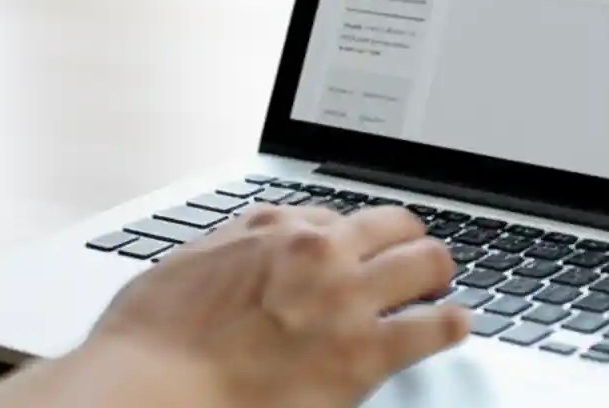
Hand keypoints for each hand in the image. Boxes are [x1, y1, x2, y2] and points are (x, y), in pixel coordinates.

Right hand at [85, 204, 469, 407]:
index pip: (337, 217)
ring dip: (436, 272)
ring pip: (427, 264)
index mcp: (276, 230)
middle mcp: (321, 254)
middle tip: (413, 258)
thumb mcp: (188, 264)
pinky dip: (453, 324)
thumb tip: (258, 241)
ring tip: (439, 286)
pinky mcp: (366, 354)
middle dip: (407, 240)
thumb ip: (237, 246)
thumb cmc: (152, 340)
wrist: (151, 393)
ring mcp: (348, 300)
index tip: (354, 250)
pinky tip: (457, 325)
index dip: (349, 238)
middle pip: (395, 227)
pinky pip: (435, 328)